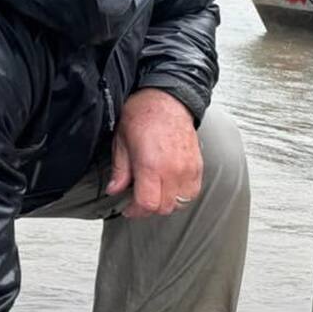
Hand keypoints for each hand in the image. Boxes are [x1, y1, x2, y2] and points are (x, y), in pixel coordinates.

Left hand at [105, 89, 201, 218]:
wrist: (167, 100)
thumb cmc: (144, 115)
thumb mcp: (121, 142)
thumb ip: (120, 170)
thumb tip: (114, 189)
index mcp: (152, 166)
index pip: (148, 204)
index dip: (136, 211)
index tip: (128, 209)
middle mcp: (173, 171)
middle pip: (165, 208)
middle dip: (149, 209)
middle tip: (138, 202)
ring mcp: (188, 170)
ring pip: (181, 203)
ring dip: (167, 203)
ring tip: (155, 194)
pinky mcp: (198, 167)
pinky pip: (192, 193)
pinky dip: (181, 196)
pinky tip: (169, 187)